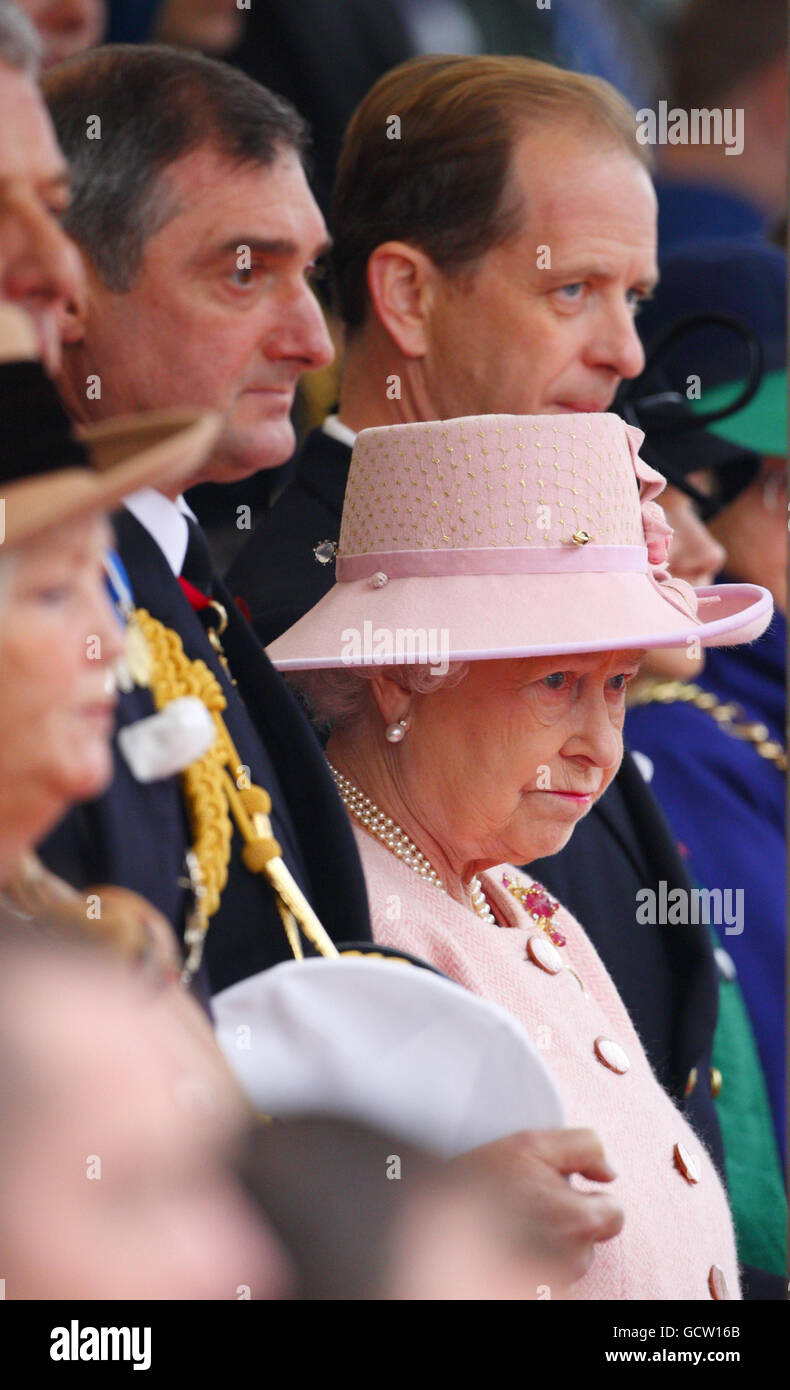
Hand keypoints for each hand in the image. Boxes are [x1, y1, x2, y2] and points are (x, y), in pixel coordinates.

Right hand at [456, 1127, 623, 1291]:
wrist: (434, 1226)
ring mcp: (553, 1282)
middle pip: (587, 1238)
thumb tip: (607, 1170)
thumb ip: (584, 1146)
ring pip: (565, 1259)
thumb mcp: (531, 1144)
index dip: (589, 1198)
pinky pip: (547, 1278)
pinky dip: (531, 1262)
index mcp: (578, 1220)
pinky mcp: (535, 1291)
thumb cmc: (477, 1185)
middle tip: (525, 1206)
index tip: (562, 1195)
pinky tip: (506, 1246)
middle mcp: (571, 1259)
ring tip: (510, 1224)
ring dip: (546, 1243)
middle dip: (564, 1222)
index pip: (614, 1214)